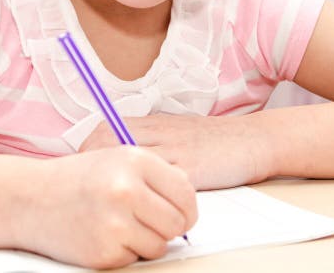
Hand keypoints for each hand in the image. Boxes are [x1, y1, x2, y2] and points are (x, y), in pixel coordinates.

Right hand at [13, 147, 196, 268]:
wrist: (31, 198)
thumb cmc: (79, 178)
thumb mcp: (120, 159)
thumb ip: (158, 174)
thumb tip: (188, 197)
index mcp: (136, 160)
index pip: (186, 192)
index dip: (187, 208)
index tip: (180, 212)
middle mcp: (126, 189)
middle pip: (177, 223)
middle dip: (169, 227)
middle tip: (148, 221)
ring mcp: (114, 222)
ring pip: (159, 245)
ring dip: (146, 241)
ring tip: (121, 224)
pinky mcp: (103, 252)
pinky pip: (134, 259)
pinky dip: (124, 251)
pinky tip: (104, 234)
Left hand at [80, 114, 274, 189]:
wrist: (252, 140)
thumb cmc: (213, 139)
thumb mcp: (176, 129)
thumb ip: (149, 137)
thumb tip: (116, 152)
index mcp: (153, 121)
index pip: (106, 128)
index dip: (87, 148)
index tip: (81, 168)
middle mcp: (159, 132)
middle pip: (109, 142)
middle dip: (91, 165)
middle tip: (87, 188)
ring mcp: (174, 150)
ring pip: (130, 163)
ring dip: (114, 184)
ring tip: (106, 202)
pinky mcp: (191, 170)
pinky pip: (160, 185)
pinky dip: (146, 199)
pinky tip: (139, 212)